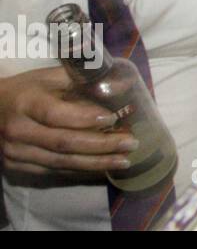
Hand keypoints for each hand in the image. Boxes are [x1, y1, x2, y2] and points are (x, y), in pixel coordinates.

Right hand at [0, 67, 136, 175]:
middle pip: (63, 143)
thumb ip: (85, 79)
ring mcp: (15, 152)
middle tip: (130, 144)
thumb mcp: (50, 77)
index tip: (112, 118)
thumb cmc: (26, 90)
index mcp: (26, 102)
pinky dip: (80, 170)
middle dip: (101, 146)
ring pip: (60, 162)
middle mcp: (18, 130)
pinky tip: (102, 167)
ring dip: (95, 163)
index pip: (56, 114)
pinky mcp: (16, 166)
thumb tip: (124, 83)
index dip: (85, 119)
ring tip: (123, 160)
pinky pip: (53, 172)